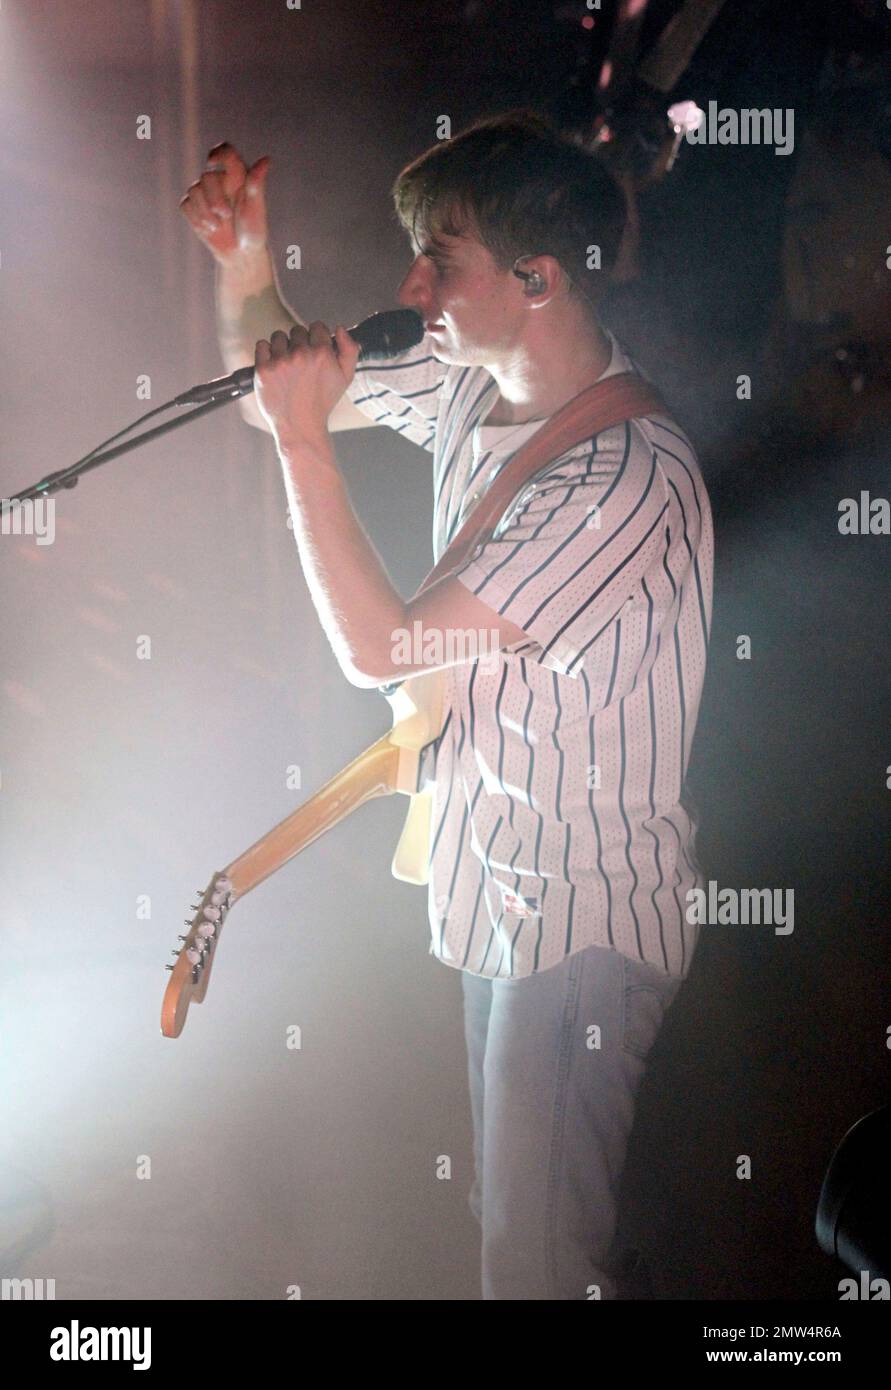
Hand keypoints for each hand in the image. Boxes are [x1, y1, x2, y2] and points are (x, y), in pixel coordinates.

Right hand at [179, 142, 269, 263]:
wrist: (241, 254)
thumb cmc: (253, 231)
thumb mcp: (256, 209)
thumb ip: (256, 184)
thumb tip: (266, 159)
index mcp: (237, 176)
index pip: (226, 152)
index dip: (218, 154)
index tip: (213, 163)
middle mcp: (220, 181)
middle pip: (207, 177)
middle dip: (214, 198)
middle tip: (226, 215)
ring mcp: (205, 194)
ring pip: (194, 190)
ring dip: (205, 211)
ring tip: (218, 226)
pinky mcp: (193, 207)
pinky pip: (186, 205)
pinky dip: (197, 219)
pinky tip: (209, 229)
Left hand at [253, 322, 360, 451]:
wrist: (300, 426)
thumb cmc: (323, 402)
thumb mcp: (346, 378)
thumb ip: (349, 350)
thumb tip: (339, 328)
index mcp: (322, 353)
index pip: (317, 326)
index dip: (316, 336)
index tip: (313, 350)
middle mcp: (301, 354)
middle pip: (297, 330)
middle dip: (299, 342)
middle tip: (300, 362)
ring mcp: (280, 362)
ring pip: (278, 336)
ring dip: (282, 347)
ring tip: (286, 365)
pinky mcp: (263, 369)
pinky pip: (262, 345)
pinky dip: (265, 352)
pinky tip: (273, 366)